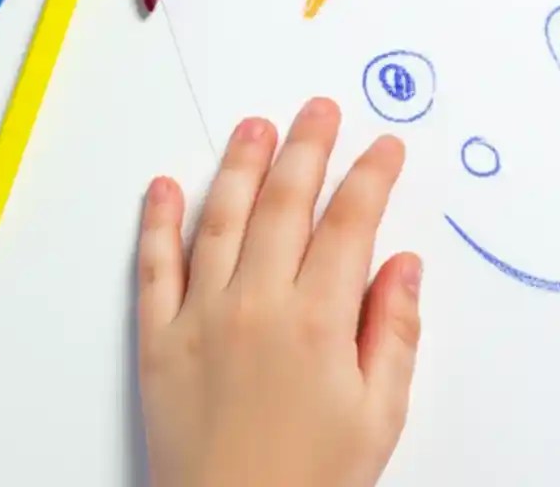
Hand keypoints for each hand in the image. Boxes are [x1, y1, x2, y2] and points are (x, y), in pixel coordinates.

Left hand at [136, 97, 420, 486]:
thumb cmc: (312, 481)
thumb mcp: (380, 414)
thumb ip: (395, 333)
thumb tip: (404, 267)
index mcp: (319, 321)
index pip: (350, 224)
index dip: (370, 176)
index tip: (384, 147)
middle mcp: (257, 306)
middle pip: (284, 204)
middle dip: (307, 148)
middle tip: (320, 109)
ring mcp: (201, 318)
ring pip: (220, 220)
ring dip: (239, 166)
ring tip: (255, 127)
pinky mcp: (158, 342)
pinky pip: (154, 269)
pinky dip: (158, 223)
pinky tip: (166, 188)